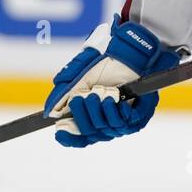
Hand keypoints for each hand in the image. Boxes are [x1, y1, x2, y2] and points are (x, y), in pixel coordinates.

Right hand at [43, 16, 178, 147]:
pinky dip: (116, 111)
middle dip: (83, 116)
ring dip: (100, 110)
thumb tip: (51, 113)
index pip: (80, 138)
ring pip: (107, 129)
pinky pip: (126, 123)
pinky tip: (114, 99)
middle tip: (83, 98)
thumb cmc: (107, 65)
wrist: (130, 53)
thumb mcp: (80, 78)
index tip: (60, 131)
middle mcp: (108, 123)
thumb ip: (65, 95)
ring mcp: (124, 121)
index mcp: (93, 117)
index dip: (69, 138)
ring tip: (100, 93)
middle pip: (91, 134)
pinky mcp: (140, 116)